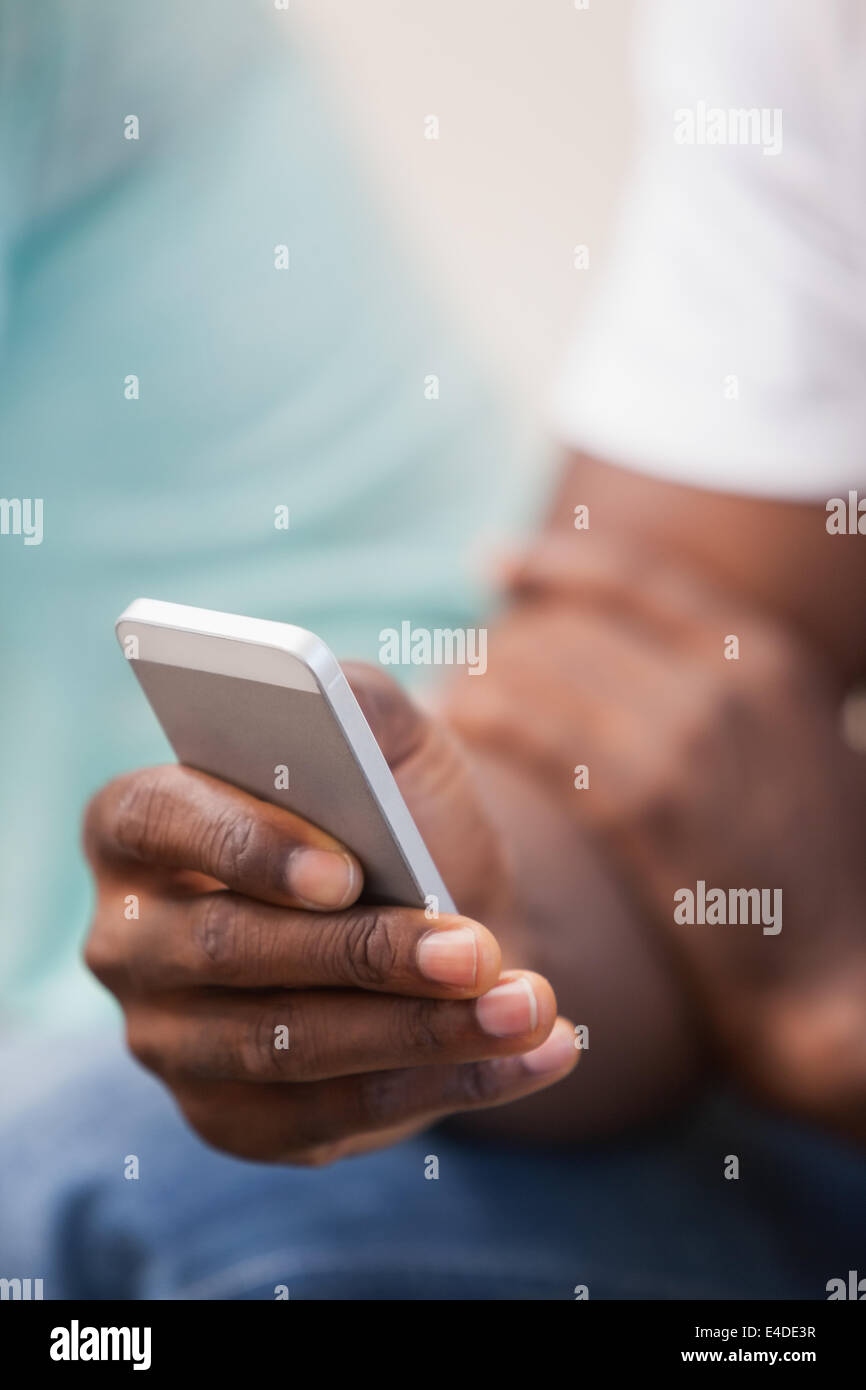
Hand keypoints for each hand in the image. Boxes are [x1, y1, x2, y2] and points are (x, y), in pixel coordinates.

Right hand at [83, 665, 575, 1165]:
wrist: (440, 917)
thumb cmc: (396, 815)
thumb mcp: (386, 740)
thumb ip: (351, 700)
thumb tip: (321, 693)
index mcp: (140, 823)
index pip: (154, 820)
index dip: (244, 846)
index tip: (345, 872)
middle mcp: (128, 938)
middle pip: (223, 948)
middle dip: (361, 955)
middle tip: (474, 951)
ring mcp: (169, 1040)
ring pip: (282, 1048)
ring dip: (418, 1031)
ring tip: (526, 1005)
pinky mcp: (229, 1118)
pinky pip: (328, 1119)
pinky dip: (445, 1085)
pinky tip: (532, 1053)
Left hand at [447, 534, 865, 1138]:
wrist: (846, 975)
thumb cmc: (821, 872)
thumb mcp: (801, 748)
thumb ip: (735, 695)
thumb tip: (657, 666)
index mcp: (766, 657)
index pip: (636, 577)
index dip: (552, 564)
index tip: (496, 562)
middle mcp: (727, 681)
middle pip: (575, 624)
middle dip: (503, 637)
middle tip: (457, 657)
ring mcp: (689, 738)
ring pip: (547, 672)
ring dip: (481, 676)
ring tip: (444, 693)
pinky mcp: (650, 806)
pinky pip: (540, 736)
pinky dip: (487, 720)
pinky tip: (456, 726)